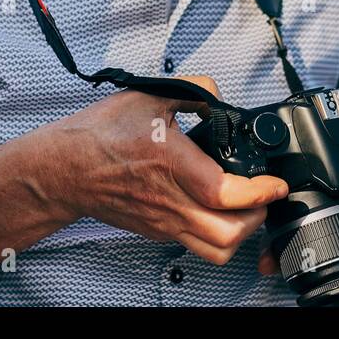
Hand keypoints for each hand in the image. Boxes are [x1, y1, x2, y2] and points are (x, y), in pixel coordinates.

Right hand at [47, 75, 288, 264]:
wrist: (64, 168)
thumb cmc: (99, 135)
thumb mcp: (148, 95)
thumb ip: (192, 89)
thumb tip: (218, 96)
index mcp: (171, 164)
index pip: (226, 193)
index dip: (260, 192)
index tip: (274, 183)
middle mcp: (169, 201)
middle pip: (229, 234)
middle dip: (257, 217)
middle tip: (263, 195)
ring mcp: (163, 222)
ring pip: (215, 249)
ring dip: (240, 232)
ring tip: (245, 209)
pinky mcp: (156, 231)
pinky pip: (196, 244)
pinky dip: (217, 233)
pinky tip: (216, 210)